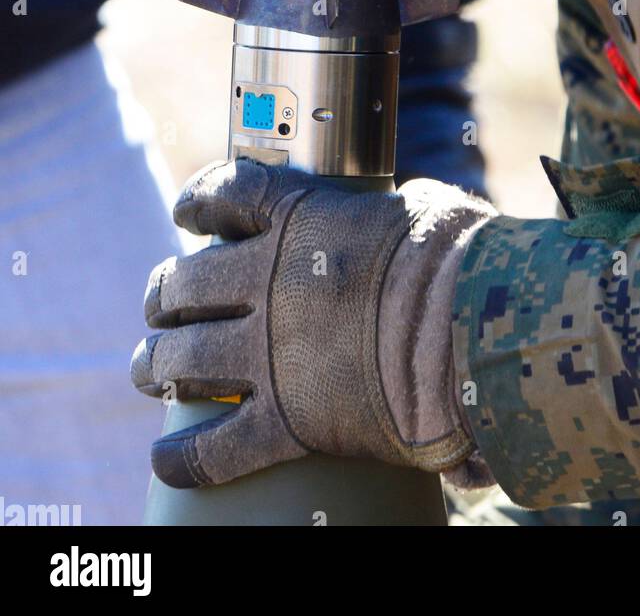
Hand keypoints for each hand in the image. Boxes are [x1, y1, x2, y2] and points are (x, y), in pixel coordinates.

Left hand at [131, 157, 494, 487]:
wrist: (473, 330)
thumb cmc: (462, 259)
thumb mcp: (422, 208)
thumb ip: (389, 216)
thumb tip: (402, 217)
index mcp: (298, 222)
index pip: (224, 193)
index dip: (197, 201)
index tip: (188, 213)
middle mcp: (267, 284)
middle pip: (183, 283)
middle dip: (165, 294)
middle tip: (164, 305)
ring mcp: (269, 355)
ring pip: (180, 361)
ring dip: (157, 366)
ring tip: (151, 372)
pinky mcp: (286, 424)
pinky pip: (212, 451)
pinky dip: (183, 459)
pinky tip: (166, 460)